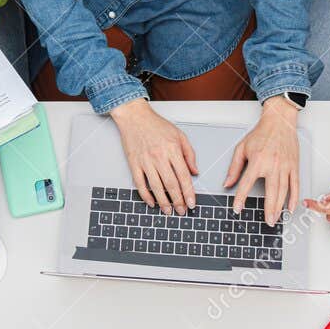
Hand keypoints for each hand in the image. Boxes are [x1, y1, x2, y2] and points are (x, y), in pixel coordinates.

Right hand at [111, 98, 197, 213]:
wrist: (135, 117)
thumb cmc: (156, 125)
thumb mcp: (179, 135)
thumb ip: (190, 154)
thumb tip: (195, 172)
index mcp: (172, 150)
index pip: (184, 176)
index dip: (189, 193)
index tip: (192, 203)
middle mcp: (159, 157)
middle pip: (171, 185)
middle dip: (178, 201)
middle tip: (182, 211)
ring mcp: (145, 161)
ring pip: (156, 187)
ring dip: (163, 202)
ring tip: (169, 211)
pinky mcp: (134, 164)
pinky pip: (140, 184)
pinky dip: (146, 196)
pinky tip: (152, 202)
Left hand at [225, 97, 300, 225]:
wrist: (280, 121)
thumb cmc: (261, 133)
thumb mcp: (242, 148)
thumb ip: (234, 168)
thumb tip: (227, 183)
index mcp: (257, 160)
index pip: (247, 184)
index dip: (241, 198)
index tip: (237, 209)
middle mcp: (273, 164)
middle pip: (271, 192)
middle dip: (269, 209)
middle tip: (267, 222)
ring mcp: (285, 166)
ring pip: (284, 191)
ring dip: (280, 207)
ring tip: (276, 218)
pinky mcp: (294, 166)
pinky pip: (295, 185)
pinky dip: (294, 198)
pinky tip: (291, 207)